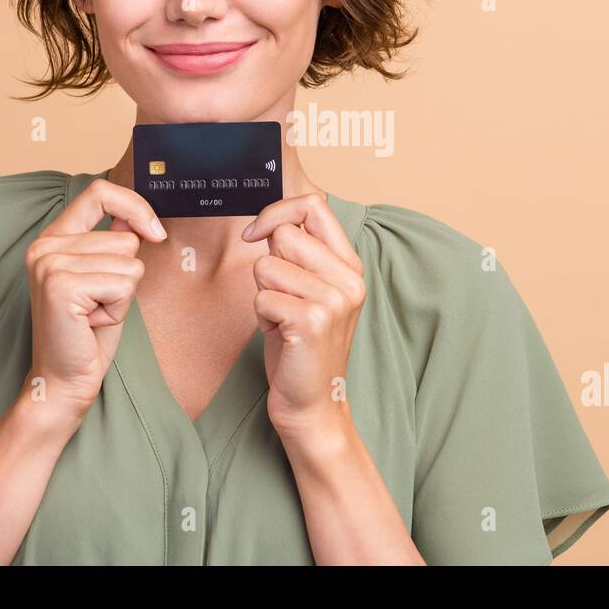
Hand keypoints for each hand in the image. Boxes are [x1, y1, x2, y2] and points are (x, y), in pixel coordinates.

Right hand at [23, 178, 166, 421]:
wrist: (63, 379)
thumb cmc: (87, 332)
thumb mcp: (103, 278)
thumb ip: (111, 243)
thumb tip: (138, 219)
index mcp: (53, 238)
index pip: (99, 193)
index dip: (135, 206)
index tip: (155, 232)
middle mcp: (45, 246)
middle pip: (126, 238)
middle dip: (126, 276)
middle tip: (97, 303)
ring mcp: (50, 264)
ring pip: (129, 262)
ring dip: (122, 295)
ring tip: (94, 313)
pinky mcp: (62, 286)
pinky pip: (124, 284)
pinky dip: (118, 308)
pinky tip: (92, 322)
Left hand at [241, 192, 365, 442]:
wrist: (313, 403)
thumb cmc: (301, 346)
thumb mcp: (309, 291)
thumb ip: (300, 255)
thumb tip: (271, 223)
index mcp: (350, 266)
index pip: (315, 206)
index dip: (278, 212)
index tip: (257, 234)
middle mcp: (349, 279)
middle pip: (285, 236)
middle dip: (268, 266)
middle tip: (283, 299)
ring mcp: (334, 300)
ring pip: (267, 267)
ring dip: (264, 295)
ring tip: (283, 320)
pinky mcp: (312, 321)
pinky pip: (262, 297)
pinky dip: (261, 317)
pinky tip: (281, 335)